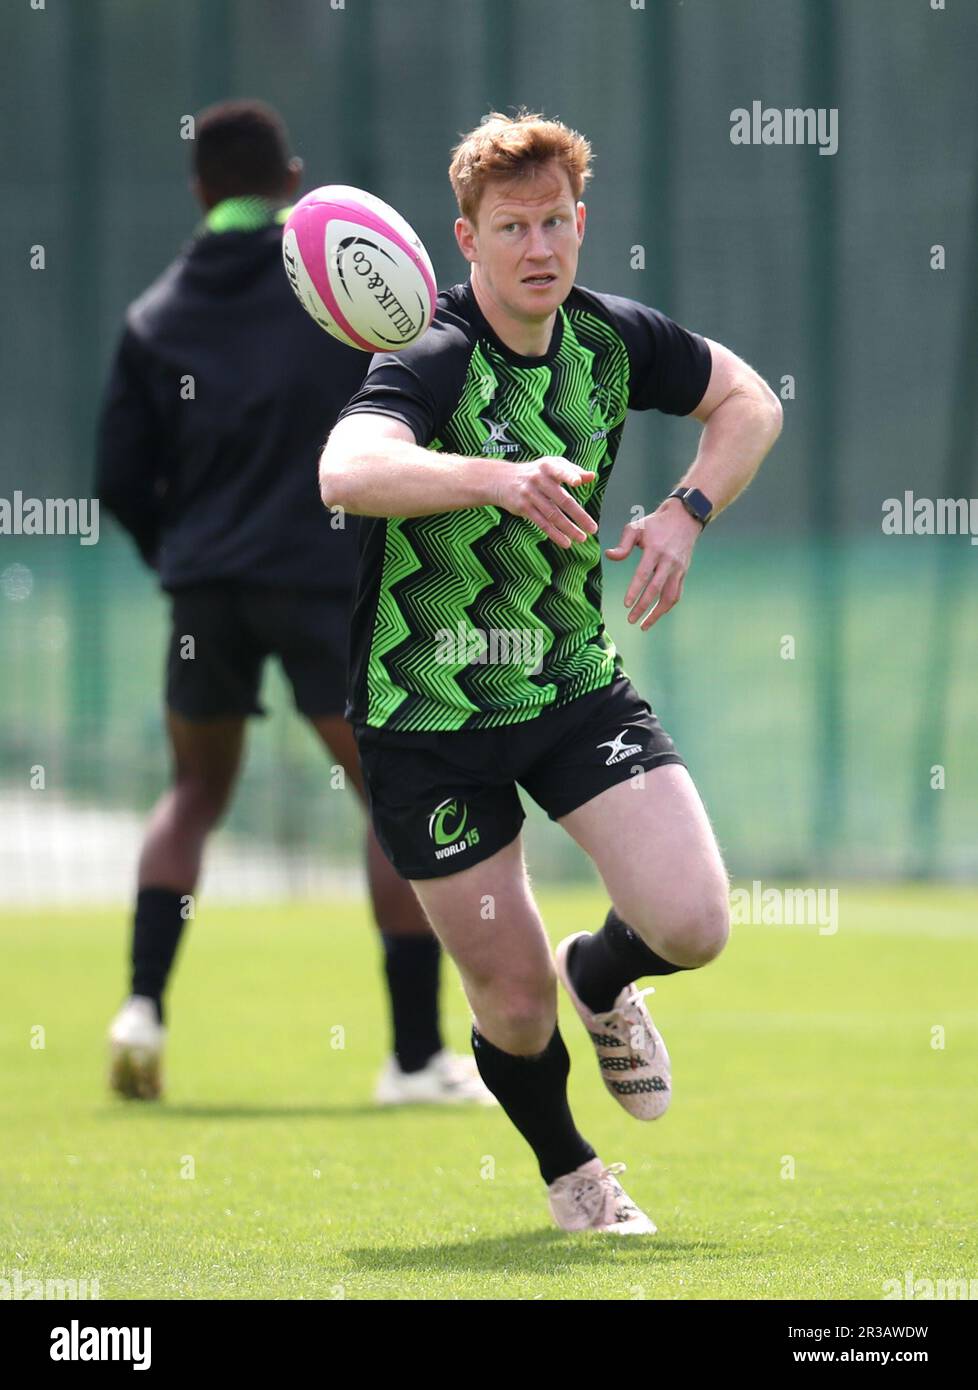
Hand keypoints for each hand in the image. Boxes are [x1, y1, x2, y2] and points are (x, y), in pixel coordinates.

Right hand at [493, 456, 597, 548]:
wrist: (503, 479)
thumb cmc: (536, 472)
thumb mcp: (552, 466)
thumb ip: (573, 470)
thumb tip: (592, 476)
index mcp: (548, 466)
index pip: (560, 470)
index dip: (569, 475)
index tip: (578, 482)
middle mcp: (539, 479)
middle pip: (562, 499)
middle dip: (578, 515)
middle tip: (593, 528)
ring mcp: (530, 494)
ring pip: (552, 514)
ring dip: (568, 528)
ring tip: (582, 538)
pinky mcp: (523, 507)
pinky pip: (542, 523)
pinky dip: (554, 534)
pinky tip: (566, 542)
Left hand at [605, 498, 701, 629]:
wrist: (684, 518)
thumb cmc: (655, 524)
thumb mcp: (636, 527)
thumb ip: (623, 544)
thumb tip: (609, 556)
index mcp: (655, 550)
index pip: (644, 574)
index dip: (635, 590)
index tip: (626, 604)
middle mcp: (668, 561)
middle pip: (656, 589)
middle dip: (643, 607)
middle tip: (630, 620)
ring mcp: (678, 568)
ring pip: (670, 596)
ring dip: (657, 613)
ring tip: (644, 625)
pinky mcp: (683, 573)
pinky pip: (676, 594)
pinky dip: (667, 607)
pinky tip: (656, 614)